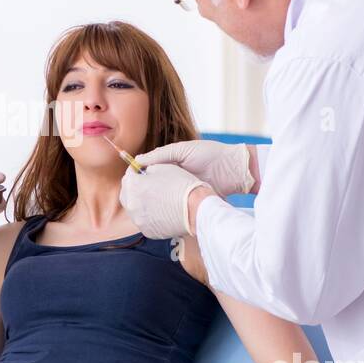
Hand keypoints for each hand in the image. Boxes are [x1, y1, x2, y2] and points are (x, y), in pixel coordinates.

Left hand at [119, 162, 210, 238]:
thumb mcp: (164, 167)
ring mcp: (139, 220)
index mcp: (133, 186)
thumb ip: (148, 168)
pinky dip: (148, 215)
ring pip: (134, 208)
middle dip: (134, 187)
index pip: (128, 175)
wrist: (197, 209)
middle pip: (126, 193)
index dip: (135, 171)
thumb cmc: (182, 186)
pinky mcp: (147, 231)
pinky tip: (160, 210)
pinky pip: (144, 220)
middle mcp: (132, 205)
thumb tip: (143, 172)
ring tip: (154, 198)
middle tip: (145, 184)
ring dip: (140, 202)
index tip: (140, 171)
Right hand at [134, 140, 253, 197]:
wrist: (234, 170)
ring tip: (145, 206)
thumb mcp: (182, 150)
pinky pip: (174, 207)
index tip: (129, 182)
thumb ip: (160, 155)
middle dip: (145, 192)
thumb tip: (137, 161)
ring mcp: (181, 191)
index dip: (138, 177)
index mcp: (170, 164)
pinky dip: (167, 209)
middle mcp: (174, 179)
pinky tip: (160, 211)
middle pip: (153, 187)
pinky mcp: (189, 202)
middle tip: (134, 197)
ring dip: (155, 202)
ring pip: (162, 199)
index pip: (148, 172)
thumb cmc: (210, 154)